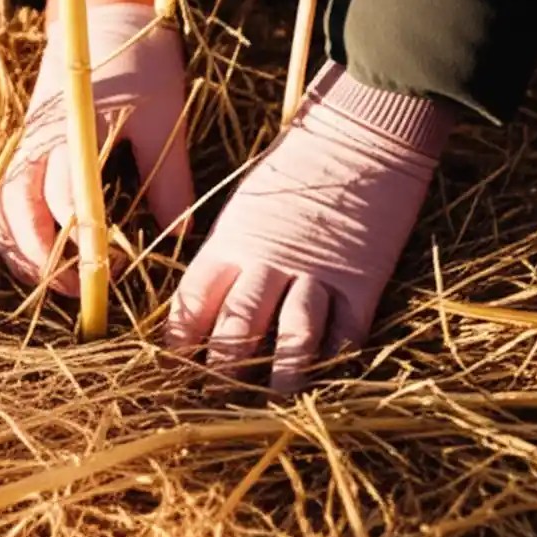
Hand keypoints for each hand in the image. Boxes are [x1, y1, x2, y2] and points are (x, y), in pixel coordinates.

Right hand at [0, 0, 193, 294]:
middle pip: (19, 208)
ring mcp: (24, 142)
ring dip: (21, 252)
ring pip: (2, 208)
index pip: (66, 195)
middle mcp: (38, 137)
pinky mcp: (23, 146)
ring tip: (53, 286)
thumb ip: (171, 178)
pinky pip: (4, 198)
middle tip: (78, 291)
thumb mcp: (167, 118)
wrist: (102, 14)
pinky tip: (35, 258)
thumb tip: (180, 234)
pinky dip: (13, 232)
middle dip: (42, 258)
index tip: (114, 269)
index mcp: (74, 126)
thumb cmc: (143, 62)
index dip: (86, 239)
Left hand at [165, 62, 455, 391]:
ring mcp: (316, 273)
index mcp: (230, 240)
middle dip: (221, 370)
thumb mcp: (245, 203)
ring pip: (290, 340)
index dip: (180, 342)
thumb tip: (208, 300)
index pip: (193, 303)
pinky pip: (345, 333)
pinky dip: (335, 359)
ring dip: (279, 378)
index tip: (173, 368)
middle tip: (215, 400)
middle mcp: (268, 261)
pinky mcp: (362, 280)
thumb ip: (228, 251)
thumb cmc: (297, 163)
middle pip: (236, 329)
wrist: (363, 131)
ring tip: (271, 405)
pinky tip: (327, 377)